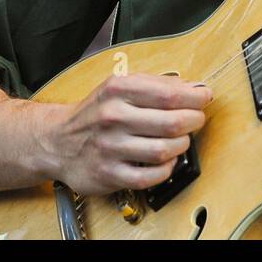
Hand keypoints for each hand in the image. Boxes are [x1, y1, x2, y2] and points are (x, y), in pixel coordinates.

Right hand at [38, 73, 211, 195]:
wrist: (56, 140)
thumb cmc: (95, 112)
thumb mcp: (120, 86)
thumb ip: (157, 84)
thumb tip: (194, 87)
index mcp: (118, 90)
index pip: (170, 94)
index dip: (196, 98)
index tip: (205, 98)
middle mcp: (113, 117)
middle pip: (173, 122)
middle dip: (194, 121)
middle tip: (196, 120)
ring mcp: (110, 147)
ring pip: (165, 150)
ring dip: (182, 145)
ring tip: (181, 140)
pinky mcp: (108, 174)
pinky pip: (151, 176)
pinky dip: (166, 169)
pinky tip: (166, 161)